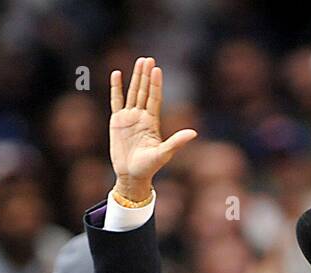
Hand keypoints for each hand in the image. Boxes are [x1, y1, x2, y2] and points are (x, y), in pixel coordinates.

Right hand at [109, 57, 196, 201]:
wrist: (131, 176)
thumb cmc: (149, 167)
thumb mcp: (164, 154)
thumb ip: (177, 142)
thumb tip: (194, 133)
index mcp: (152, 122)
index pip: (154, 98)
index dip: (156, 84)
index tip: (157, 69)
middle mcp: (141, 117)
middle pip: (144, 91)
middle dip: (146, 75)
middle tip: (148, 59)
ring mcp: (129, 117)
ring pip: (132, 93)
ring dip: (135, 77)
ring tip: (139, 61)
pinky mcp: (117, 121)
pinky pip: (116, 101)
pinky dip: (116, 88)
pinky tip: (117, 74)